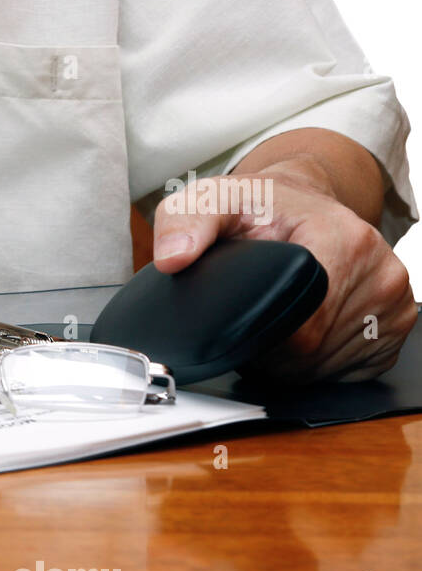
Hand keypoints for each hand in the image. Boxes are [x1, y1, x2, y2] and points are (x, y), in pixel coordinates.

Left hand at [153, 162, 415, 381]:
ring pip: (329, 367)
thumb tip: (173, 258)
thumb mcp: (210, 201)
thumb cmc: (258, 207)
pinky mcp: (398, 324)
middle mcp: (381, 272)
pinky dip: (321, 364)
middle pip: (313, 355)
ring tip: (276, 322)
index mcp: (344, 241)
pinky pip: (353, 369)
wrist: (300, 201)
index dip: (261, 341)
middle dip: (271, 352)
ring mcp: (395, 301)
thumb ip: (184, 223)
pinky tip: (304, 334)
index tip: (243, 324)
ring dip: (293, 361)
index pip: (301, 331)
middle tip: (253, 319)